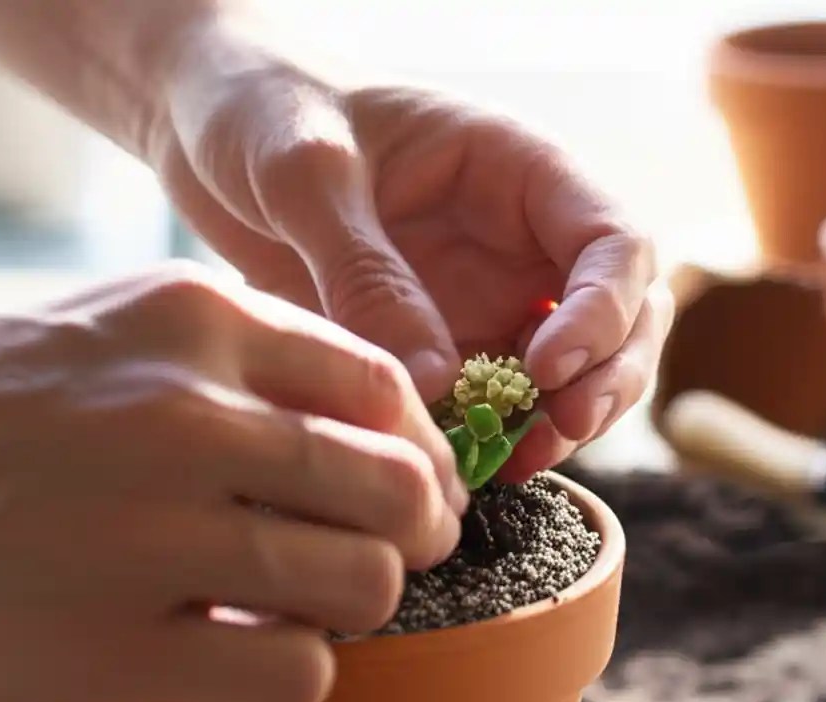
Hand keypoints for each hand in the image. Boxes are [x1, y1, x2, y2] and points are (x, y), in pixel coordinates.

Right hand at [0, 262, 462, 701]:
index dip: (423, 449)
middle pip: (397, 491)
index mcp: (195, 321)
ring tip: (299, 600)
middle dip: (418, 533)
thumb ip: (250, 360)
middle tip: (389, 553)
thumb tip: (382, 427)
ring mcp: (149, 533)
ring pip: (363, 586)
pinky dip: (293, 671)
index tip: (414, 484)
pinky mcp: (110, 646)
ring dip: (354, 605)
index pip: (385, 387)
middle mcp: (184, 415)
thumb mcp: (120, 327)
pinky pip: (292, 675)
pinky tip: (240, 649)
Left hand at [153, 25, 674, 479]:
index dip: (604, 311)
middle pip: (620, 317)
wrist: (205, 124)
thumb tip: (434, 383)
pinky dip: (486, 438)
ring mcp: (481, 297)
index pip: (613, 243)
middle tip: (555, 433)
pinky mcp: (435, 345)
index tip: (547, 367)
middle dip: (605, 380)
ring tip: (509, 463)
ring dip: (556, 422)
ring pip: (564, 373)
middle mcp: (516, 240)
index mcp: (516, 170)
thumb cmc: (265, 108)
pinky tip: (456, 468)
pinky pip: (485, 402)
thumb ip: (366, 271)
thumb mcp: (305, 172)